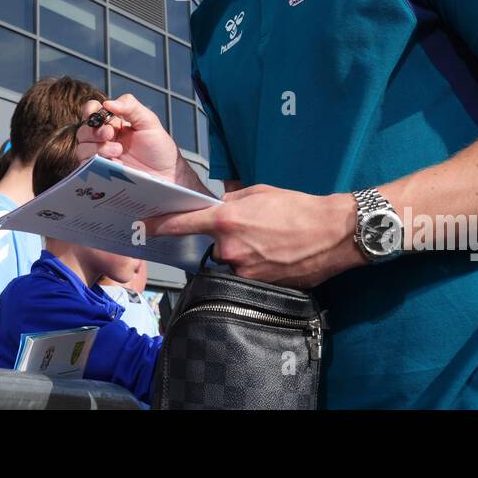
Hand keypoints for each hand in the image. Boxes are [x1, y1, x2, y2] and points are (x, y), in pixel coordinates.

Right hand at [76, 94, 205, 191]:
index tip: (97, 113)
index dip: (90, 110)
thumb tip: (108, 103)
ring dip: (97, 148)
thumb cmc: (160, 148)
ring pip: (82, 149)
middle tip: (110, 134)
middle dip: (95, 131)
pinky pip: (85, 169)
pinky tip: (110, 163)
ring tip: (118, 151)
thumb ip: (131, 107)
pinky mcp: (100, 175)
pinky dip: (93, 164)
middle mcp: (104, 139)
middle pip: (84, 131)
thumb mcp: (149, 122)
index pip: (92, 112)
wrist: (167, 176)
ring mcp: (101, 157)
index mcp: (114, 123)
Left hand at [146, 185, 363, 287]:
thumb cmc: (298, 206)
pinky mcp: (259, 285)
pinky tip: (278, 257)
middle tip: (256, 232)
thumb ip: (232, 199)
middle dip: (226, 240)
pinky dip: (258, 267)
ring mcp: (244, 270)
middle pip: (212, 247)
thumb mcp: (260, 192)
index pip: (183, 225)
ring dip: (244, 254)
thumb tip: (219, 204)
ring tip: (272, 244)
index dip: (160, 226)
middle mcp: (230, 247)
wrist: (333, 232)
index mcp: (227, 219)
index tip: (143, 227)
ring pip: (231, 262)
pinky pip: (247, 276)